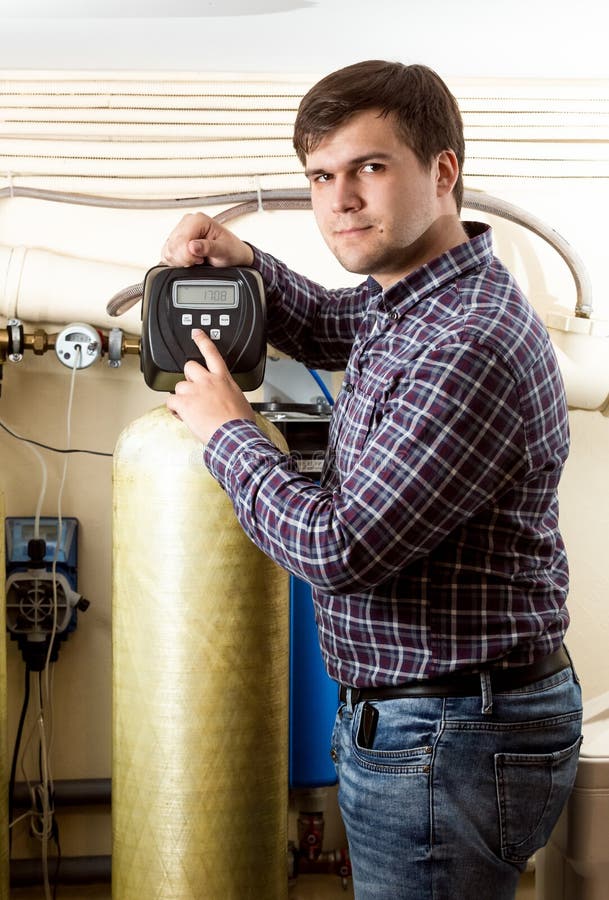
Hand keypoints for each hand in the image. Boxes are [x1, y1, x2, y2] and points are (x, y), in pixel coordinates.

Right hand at [161, 212, 254, 267]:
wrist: (234, 255)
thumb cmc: (232, 249)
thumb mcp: (224, 250)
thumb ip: (208, 248)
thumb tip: (192, 247)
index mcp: (198, 220)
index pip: (180, 240)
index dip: (188, 256)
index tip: (200, 260)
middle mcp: (187, 223)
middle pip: (172, 246)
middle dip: (184, 259)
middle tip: (199, 260)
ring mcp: (180, 231)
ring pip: (167, 251)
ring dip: (180, 261)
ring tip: (196, 259)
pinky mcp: (177, 240)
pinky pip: (167, 253)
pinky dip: (176, 261)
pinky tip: (189, 260)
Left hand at [166, 329, 255, 444]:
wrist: (235, 435)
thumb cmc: (240, 422)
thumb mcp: (240, 400)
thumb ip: (228, 393)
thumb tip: (226, 398)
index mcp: (223, 379)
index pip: (211, 353)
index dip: (202, 340)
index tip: (196, 333)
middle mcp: (207, 381)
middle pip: (190, 366)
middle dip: (189, 377)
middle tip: (193, 390)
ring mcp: (195, 391)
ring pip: (179, 386)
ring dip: (182, 397)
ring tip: (191, 410)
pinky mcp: (184, 403)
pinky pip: (171, 401)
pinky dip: (174, 409)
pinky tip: (182, 415)